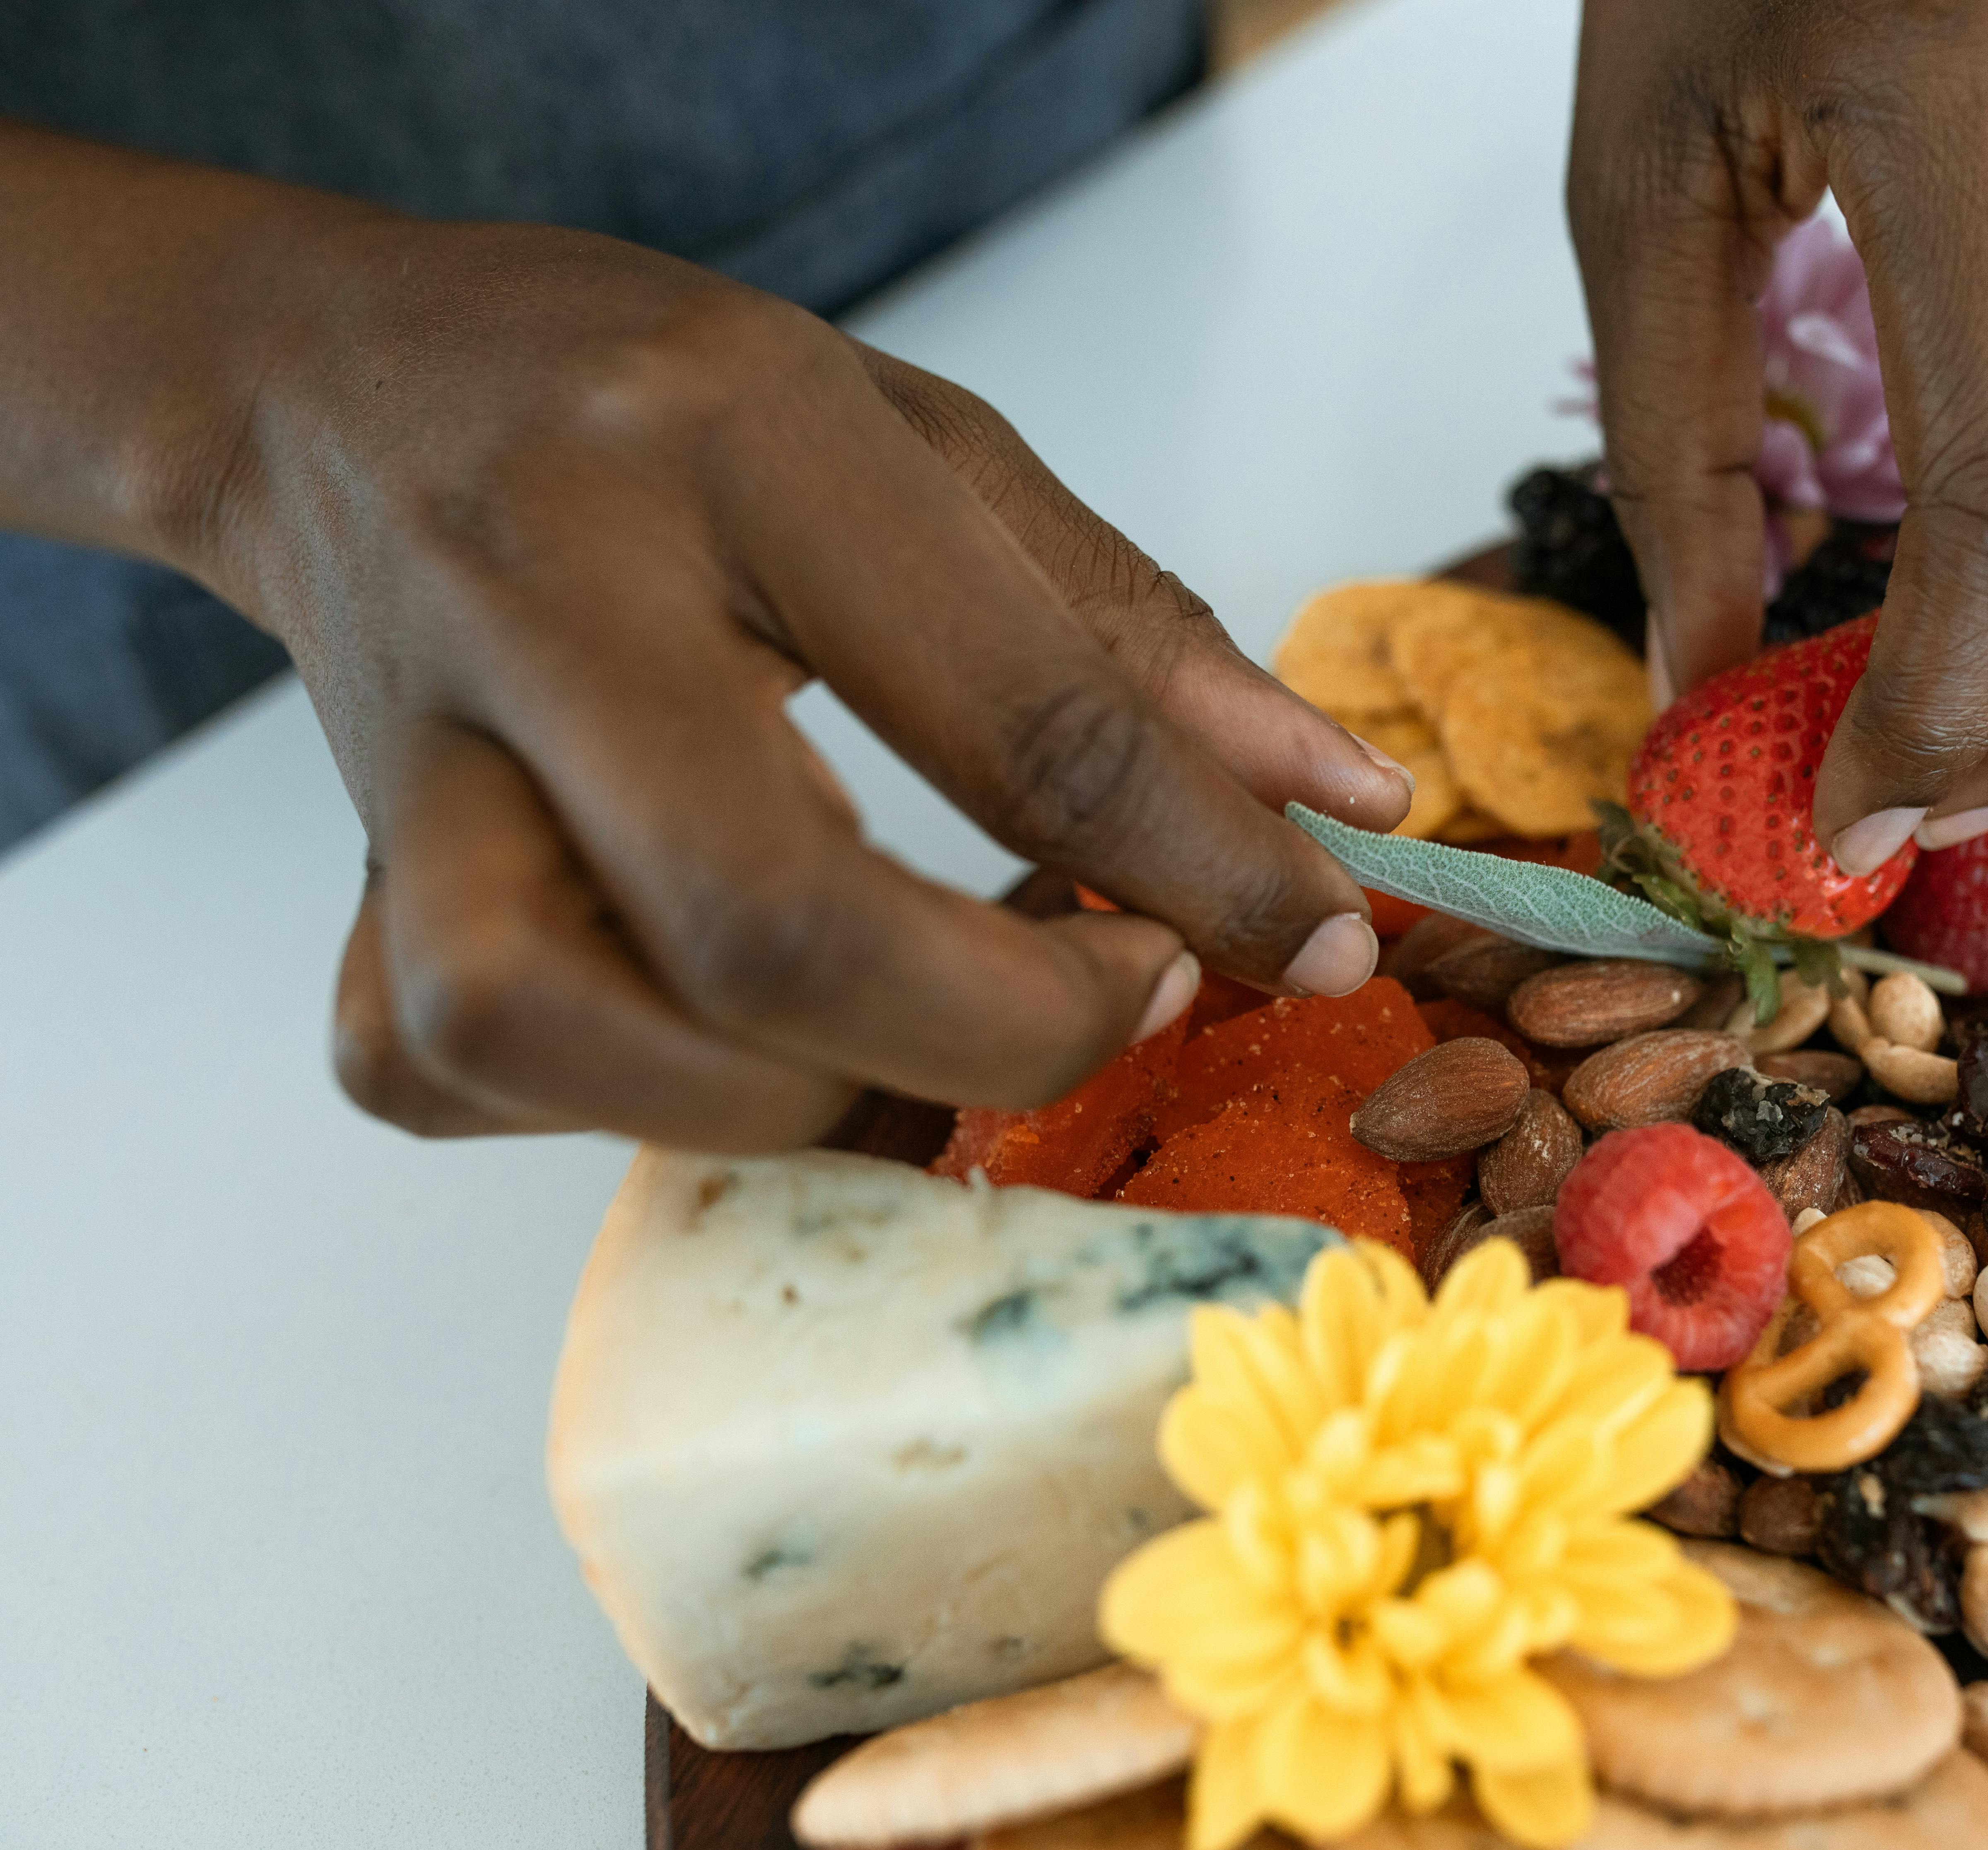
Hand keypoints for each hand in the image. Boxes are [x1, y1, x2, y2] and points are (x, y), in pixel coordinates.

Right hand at [199, 219, 1407, 1146]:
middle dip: (1002, 1030)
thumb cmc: (665, 402)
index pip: (1014, 713)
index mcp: (733, 438)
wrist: (347, 380)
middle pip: (773, 923)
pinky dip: (623, 1101)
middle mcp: (547, 586)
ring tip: (916, 1039)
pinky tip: (730, 1034)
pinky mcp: (346, 872)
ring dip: (791, 1097)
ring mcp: (409, 746)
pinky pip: (443, 1064)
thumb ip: (1136, 636)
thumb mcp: (925, 444)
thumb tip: (1344, 812)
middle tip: (1121, 1000)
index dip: (1201, 867)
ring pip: (559, 1027)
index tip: (1315, 942)